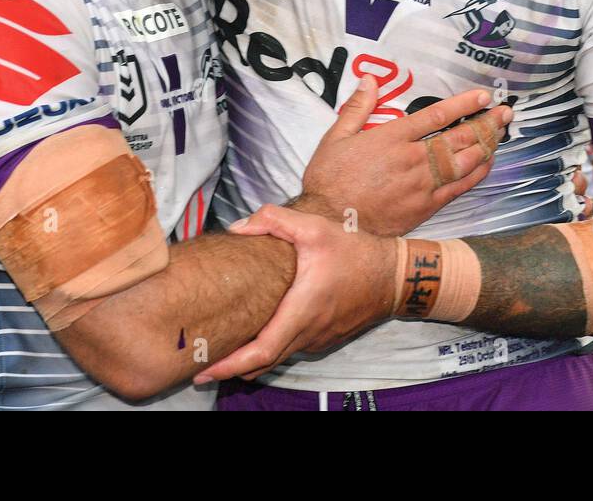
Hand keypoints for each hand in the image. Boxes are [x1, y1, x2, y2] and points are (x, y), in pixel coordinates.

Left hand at [194, 203, 396, 383]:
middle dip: (229, 368)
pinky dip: (268, 349)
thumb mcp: (315, 227)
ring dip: (248, 359)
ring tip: (220, 351)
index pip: (261, 352)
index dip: (230, 365)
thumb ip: (274, 220)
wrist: (394, 277)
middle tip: (198, 368)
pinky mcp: (324, 338)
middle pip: (262, 362)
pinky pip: (291, 349)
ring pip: (277, 356)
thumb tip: (237, 228)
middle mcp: (308, 333)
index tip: (203, 372)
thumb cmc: (355, 251)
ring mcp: (317, 339)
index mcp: (302, 311)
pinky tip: (255, 335)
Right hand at [295, 75, 512, 234]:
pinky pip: (459, 187)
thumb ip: (357, 107)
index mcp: (392, 137)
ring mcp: (423, 184)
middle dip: (485, 122)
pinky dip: (477, 173)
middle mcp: (413, 158)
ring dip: (487, 145)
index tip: (482, 96)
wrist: (332, 227)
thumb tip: (370, 79)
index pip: (436, 115)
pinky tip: (487, 163)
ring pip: (464, 161)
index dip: (464, 104)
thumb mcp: (335, 138)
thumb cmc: (329, 181)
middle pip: (459, 136)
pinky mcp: (426, 207)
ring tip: (502, 133)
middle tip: (505, 112)